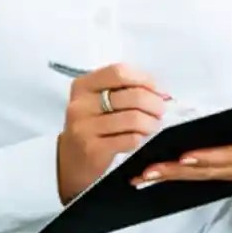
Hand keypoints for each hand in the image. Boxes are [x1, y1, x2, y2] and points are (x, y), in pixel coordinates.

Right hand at [56, 63, 170, 203]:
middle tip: (160, 111)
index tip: (157, 90)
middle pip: (132, 96)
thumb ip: (122, 91)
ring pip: (134, 119)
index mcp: (83, 86)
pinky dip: (142, 139)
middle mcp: (81, 104)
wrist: (70, 160)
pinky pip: (130, 139)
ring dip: (151, 123)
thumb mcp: (96, 101)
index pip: (119, 72)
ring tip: (153, 126)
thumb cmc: (92, 126)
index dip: (144, 79)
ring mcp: (85, 127)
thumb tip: (161, 92)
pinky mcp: (93, 149)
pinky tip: (141, 139)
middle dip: (154, 103)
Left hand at [129, 106, 231, 189]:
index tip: (187, 157)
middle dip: (174, 170)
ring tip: (139, 174)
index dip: (208, 158)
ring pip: (193, 174)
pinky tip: (148, 173)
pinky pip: (192, 173)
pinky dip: (171, 174)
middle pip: (202, 170)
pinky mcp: (218, 170)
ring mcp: (227, 170)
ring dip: (166, 175)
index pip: (228, 157)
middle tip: (147, 170)